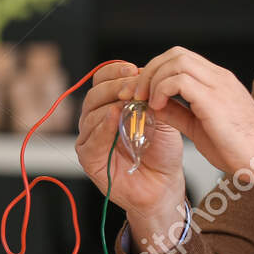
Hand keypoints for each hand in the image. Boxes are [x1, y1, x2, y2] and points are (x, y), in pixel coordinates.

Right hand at [75, 60, 188, 227]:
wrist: (164, 184)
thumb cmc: (161, 152)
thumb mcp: (161, 117)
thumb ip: (149, 98)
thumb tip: (143, 77)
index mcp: (109, 106)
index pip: (103, 81)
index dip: (115, 72)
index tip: (134, 69)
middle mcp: (95, 120)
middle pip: (95, 94)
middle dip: (114, 87)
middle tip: (133, 87)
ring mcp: (90, 138)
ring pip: (90, 113)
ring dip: (109, 104)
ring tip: (127, 102)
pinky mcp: (89, 158)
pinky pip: (90, 139)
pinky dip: (101, 127)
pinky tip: (113, 117)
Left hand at [131, 47, 253, 200]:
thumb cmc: (239, 149)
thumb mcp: (199, 127)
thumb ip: (177, 112)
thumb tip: (154, 105)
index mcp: (217, 82)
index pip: (180, 58)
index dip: (155, 70)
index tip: (139, 89)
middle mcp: (219, 78)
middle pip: (176, 53)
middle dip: (149, 70)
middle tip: (135, 93)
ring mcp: (219, 85)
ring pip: (176, 61)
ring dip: (153, 79)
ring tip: (145, 101)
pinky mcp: (215, 100)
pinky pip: (180, 80)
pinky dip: (162, 90)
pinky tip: (158, 107)